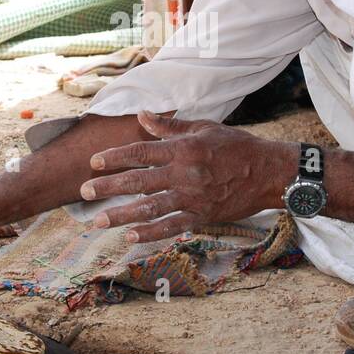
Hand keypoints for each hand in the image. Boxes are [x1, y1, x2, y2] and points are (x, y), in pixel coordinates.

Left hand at [79, 110, 295, 242]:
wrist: (269, 172)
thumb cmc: (237, 146)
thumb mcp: (204, 128)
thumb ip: (170, 127)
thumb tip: (142, 115)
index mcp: (183, 149)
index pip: (142, 152)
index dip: (115, 157)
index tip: (94, 161)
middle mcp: (185, 173)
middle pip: (139, 181)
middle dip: (108, 187)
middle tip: (85, 192)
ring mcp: (193, 197)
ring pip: (151, 208)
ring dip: (122, 215)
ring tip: (100, 221)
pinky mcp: (202, 216)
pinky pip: (172, 227)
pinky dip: (151, 233)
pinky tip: (130, 237)